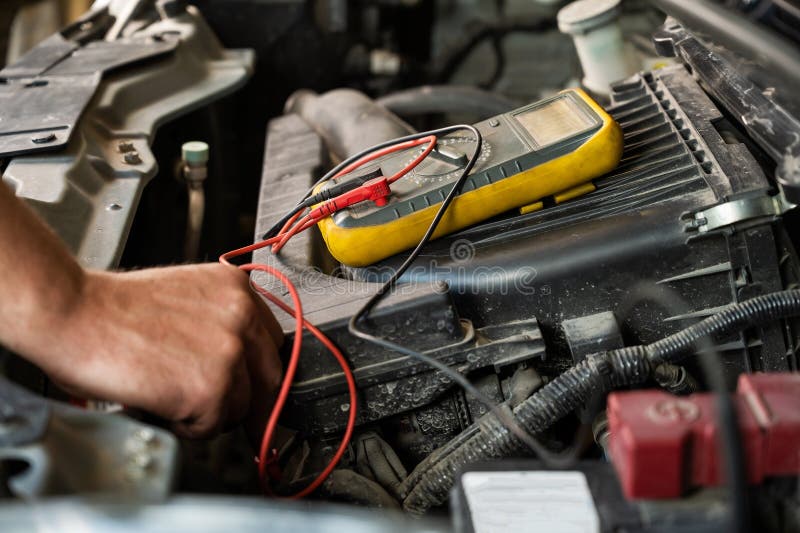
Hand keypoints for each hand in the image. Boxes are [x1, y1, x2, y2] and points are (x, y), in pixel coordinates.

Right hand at [36, 263, 283, 437]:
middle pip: (269, 378)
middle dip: (245, 400)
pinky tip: (158, 401)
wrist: (73, 312)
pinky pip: (210, 427)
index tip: (251, 389)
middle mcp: (242, 316)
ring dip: (207, 413)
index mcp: (237, 289)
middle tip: (218, 409)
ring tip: (167, 393)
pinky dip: (184, 426)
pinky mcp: (210, 388)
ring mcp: (230, 352)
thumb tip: (241, 364)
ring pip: (240, 407)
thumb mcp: (187, 299)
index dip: (256, 372)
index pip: (271, 344)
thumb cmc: (112, 310)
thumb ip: (221, 324)